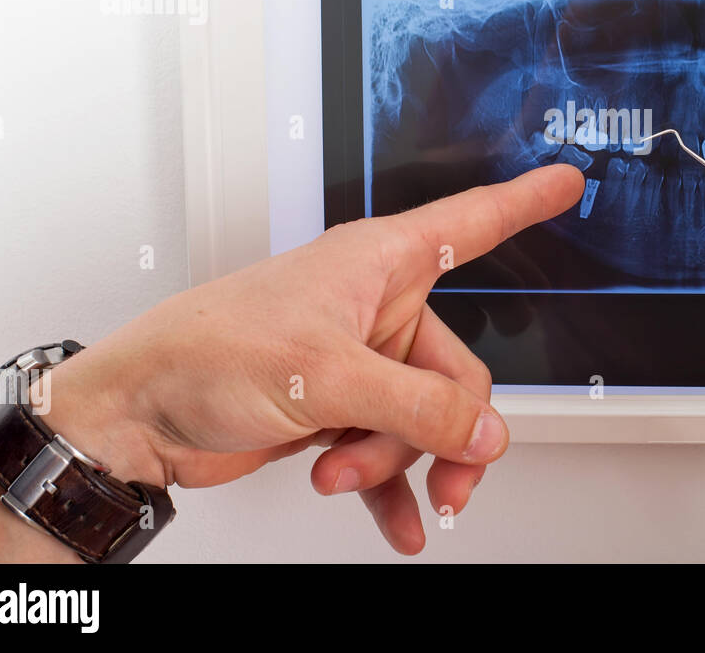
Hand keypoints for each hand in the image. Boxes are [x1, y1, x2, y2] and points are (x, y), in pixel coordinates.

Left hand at [33, 164, 584, 554]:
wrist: (139, 414)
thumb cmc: (208, 352)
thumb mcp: (327, 376)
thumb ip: (418, 407)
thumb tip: (486, 431)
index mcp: (378, 263)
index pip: (472, 222)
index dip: (524, 202)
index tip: (565, 183)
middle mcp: (374, 308)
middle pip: (457, 372)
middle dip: (444, 430)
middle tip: (446, 474)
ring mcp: (357, 361)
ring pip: (423, 420)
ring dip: (397, 461)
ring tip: (348, 478)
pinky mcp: (336, 408)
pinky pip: (390, 451)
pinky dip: (392, 488)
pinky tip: (400, 522)